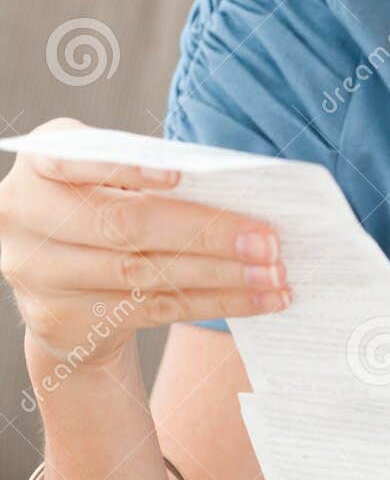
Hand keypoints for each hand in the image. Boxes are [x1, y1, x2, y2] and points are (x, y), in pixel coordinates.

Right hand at [0, 116, 290, 368]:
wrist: (54, 281)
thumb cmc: (96, 204)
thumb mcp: (102, 176)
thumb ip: (141, 169)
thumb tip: (227, 184)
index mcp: (39, 166)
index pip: (75, 160)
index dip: (125, 168)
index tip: (180, 175)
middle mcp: (26, 219)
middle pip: (125, 226)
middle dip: (205, 233)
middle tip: (268, 241)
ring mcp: (41, 275)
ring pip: (144, 274)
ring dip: (220, 276)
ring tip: (274, 274)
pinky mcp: (66, 319)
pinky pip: (152, 309)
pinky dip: (213, 303)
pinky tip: (256, 299)